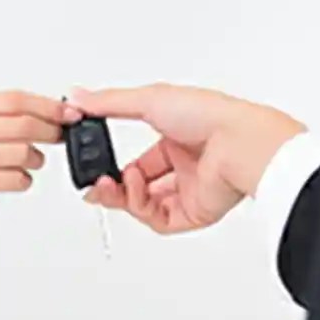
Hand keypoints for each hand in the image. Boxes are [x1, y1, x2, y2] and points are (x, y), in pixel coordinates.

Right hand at [0, 91, 81, 267]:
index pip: (16, 99)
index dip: (48, 106)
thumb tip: (58, 110)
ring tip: (29, 162)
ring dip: (36, 159)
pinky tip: (15, 178)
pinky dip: (24, 179)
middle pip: (23, 124)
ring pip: (22, 152)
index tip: (69, 113)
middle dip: (50, 131)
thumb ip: (12, 116)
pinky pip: (16, 178)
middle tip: (59, 136)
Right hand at [69, 84, 304, 234]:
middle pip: (139, 187)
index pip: (140, 161)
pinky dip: (141, 207)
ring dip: (123, 196)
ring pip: (146, 206)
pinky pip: (160, 220)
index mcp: (178, 139)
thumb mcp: (148, 99)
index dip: (116, 166)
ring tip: (112, 184)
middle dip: (113, 187)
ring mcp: (190, 190)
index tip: (95, 165)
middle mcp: (185, 166)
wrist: (239, 142)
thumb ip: (110, 103)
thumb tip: (80, 98)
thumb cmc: (208, 115)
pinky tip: (135, 189)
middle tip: (96, 184)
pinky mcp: (195, 213)